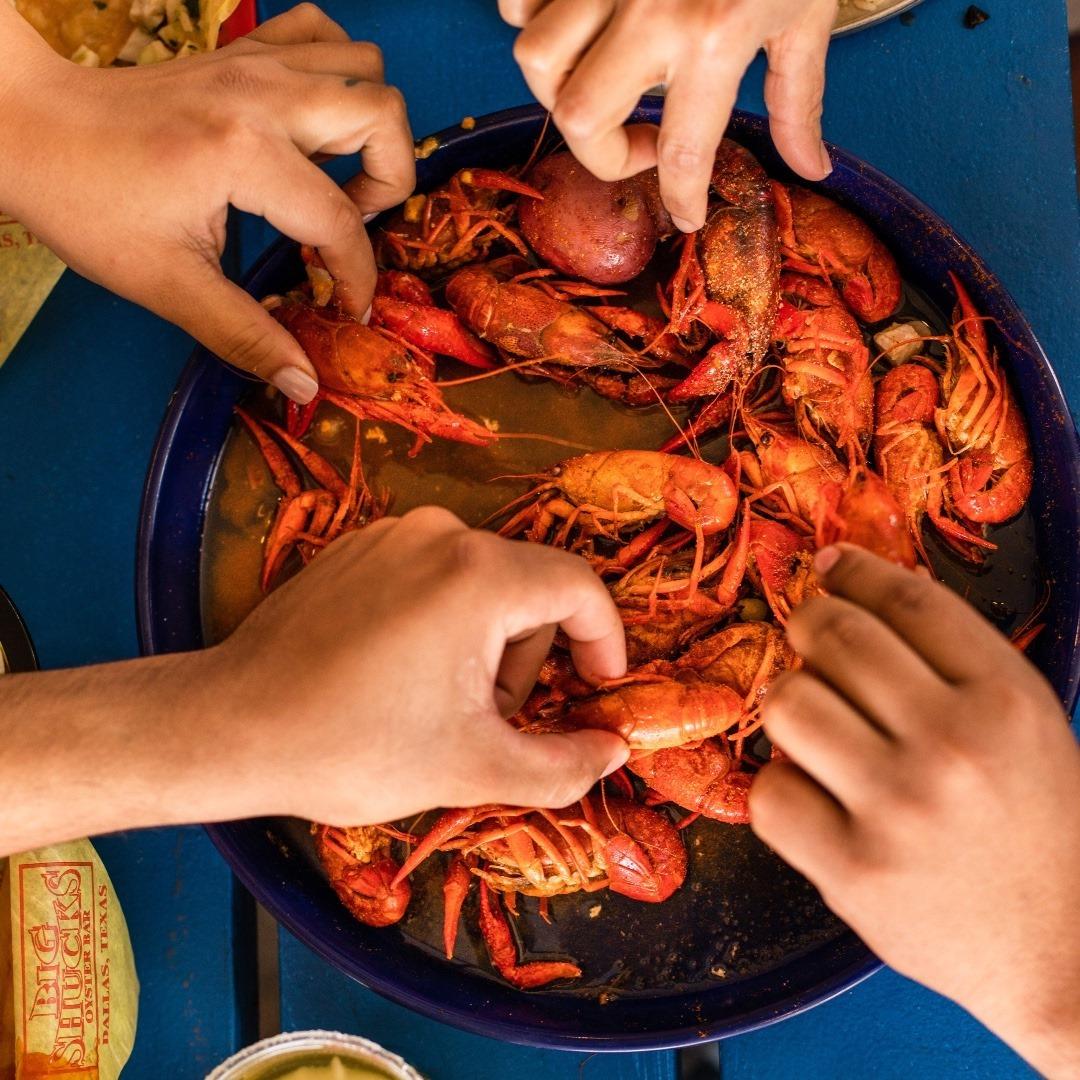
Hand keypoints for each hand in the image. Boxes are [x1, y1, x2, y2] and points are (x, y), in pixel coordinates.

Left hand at [0, 4, 413, 402]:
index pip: (341, 220)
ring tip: (338, 175)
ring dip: (370, 125)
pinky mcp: (241, 53)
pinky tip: (314, 120)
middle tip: (353, 223)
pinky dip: (337, 72)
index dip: (357, 277)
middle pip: (382, 116)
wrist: (29, 124)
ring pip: (363, 67)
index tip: (346, 308)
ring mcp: (253, 63)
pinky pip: (319, 34)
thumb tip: (303, 381)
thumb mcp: (166, 283)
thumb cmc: (85, 199)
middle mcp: (262, 95)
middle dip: (390, 182)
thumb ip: (243, 335)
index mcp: (245, 153)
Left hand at [209, 507, 629, 825]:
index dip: (603, 641)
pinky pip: (430, 576)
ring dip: (483, 644)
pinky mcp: (355, 548)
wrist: (229, 726)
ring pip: (480, 584)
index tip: (597, 690)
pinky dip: (439, 622)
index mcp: (479, 575)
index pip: (580, 588)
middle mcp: (440, 533)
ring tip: (436, 704)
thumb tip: (613, 752)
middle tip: (490, 721)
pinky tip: (397, 675)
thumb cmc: (353, 746)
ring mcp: (391, 534)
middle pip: (528, 589)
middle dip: (528, 657)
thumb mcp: (474, 768)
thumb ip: (563, 764)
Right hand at [500, 0, 836, 230]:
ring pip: (537, 57)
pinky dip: (536, 21)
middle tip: (638, 147)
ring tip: (603, 86)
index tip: (685, 212)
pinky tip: (576, 27)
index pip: (682, 152)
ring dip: (562, 89)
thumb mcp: (806, 12)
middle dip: (602, 153)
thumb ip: (798, 97)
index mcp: (716, 33)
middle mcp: (651, 7)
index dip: (680, 198)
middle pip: (580, 117)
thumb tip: (809, 167)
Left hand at [750, 545, 1079, 1075]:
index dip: (856, 572)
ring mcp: (897, 810)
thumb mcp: (1027, 724)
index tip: (830, 566)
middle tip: (810, 639)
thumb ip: (956, 656)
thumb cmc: (1037, 825)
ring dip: (792, 702)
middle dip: (810, 625)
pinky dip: (782, 786)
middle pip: (837, 638)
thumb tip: (872, 579)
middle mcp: (951, 747)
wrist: (1061, 951)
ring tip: (816, 723)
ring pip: (789, 702)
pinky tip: (814, 794)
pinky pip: (770, 790)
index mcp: (1005, 701)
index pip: (907, 600)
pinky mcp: (851, 870)